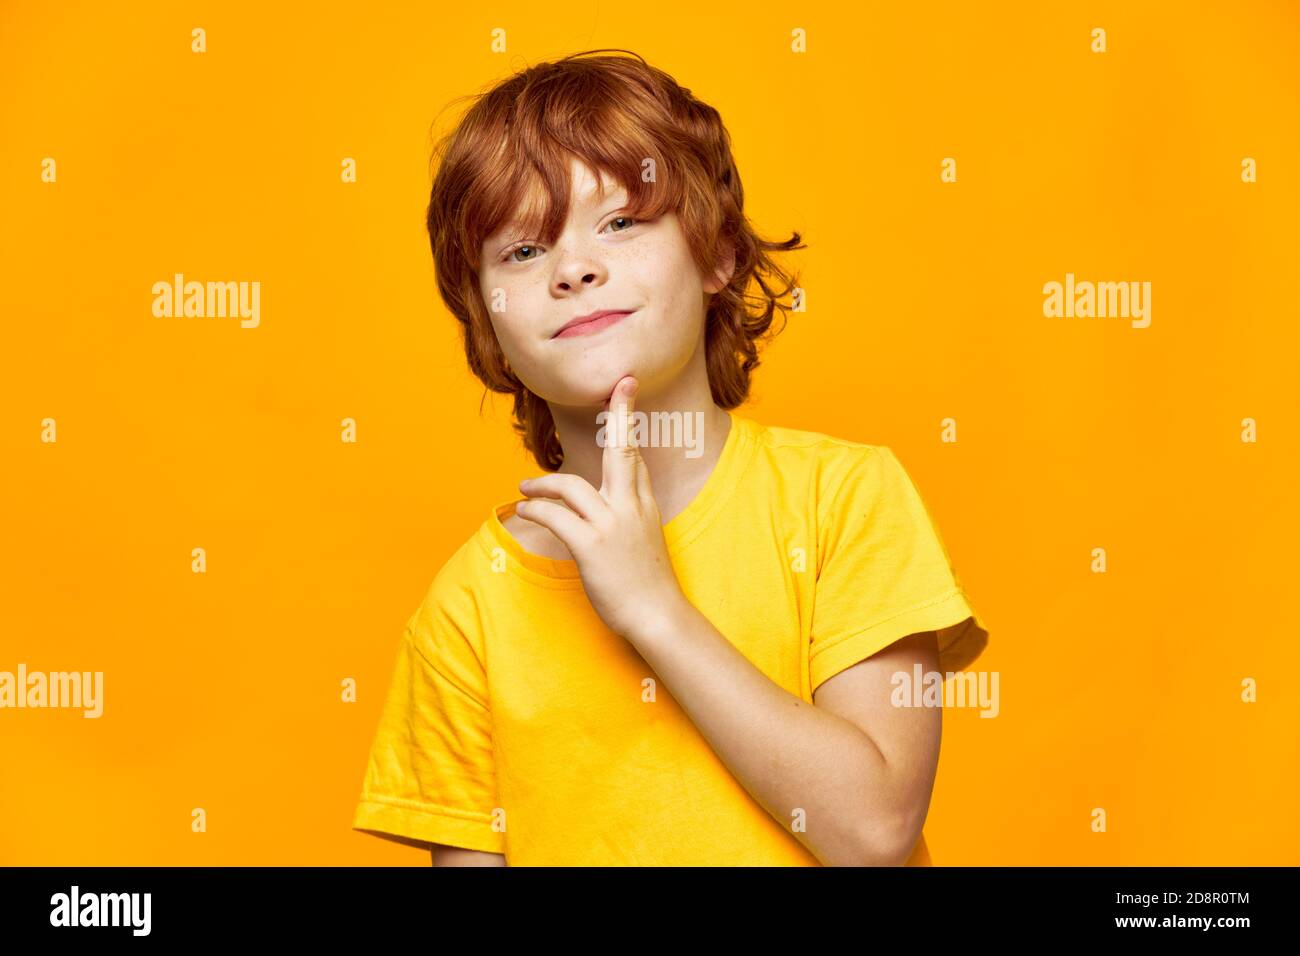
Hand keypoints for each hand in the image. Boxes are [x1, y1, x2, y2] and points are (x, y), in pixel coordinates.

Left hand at [514, 375, 686, 641]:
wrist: (657, 615)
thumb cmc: (647, 582)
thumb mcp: (646, 536)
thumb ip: (632, 507)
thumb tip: (619, 487)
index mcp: (643, 504)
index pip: (633, 454)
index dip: (626, 419)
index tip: (624, 387)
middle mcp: (630, 507)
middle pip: (621, 451)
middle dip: (618, 415)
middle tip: (613, 386)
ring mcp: (612, 525)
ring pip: (571, 486)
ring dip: (541, 485)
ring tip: (524, 492)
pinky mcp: (591, 546)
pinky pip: (555, 517)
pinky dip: (536, 511)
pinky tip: (524, 513)